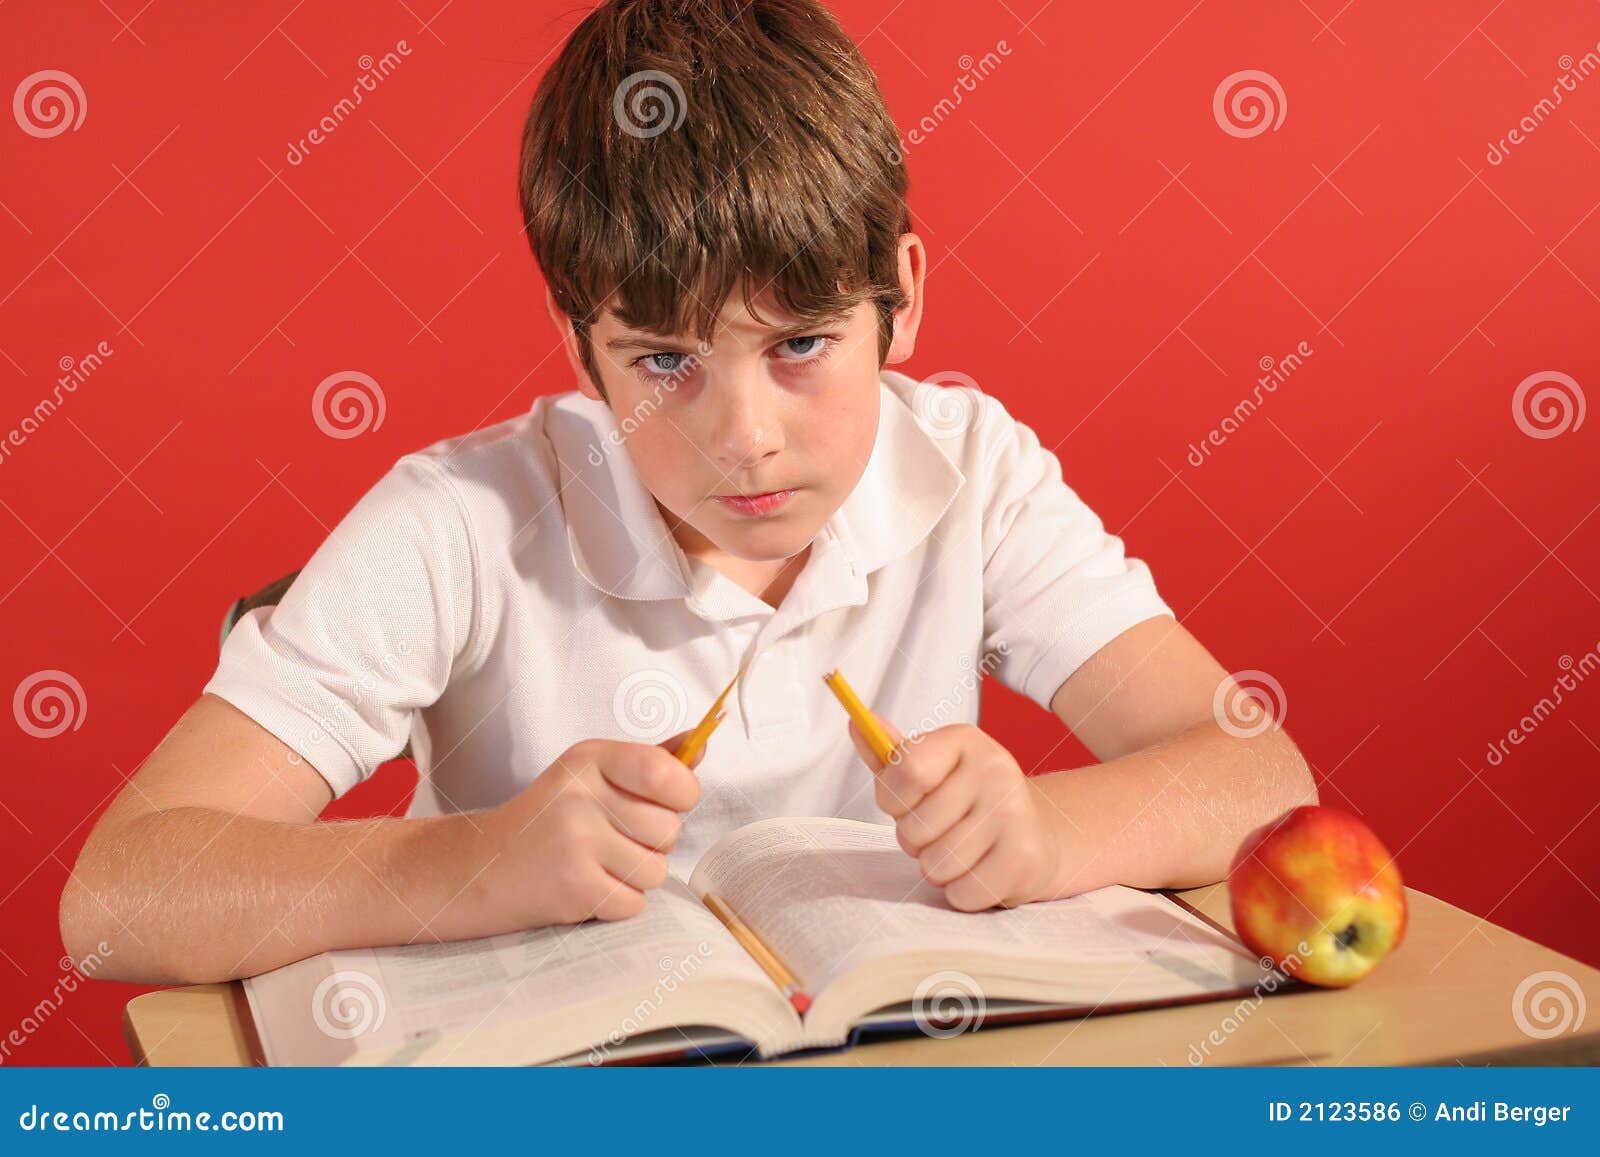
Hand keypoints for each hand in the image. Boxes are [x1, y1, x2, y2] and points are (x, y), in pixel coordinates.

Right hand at [471, 732, 703, 928]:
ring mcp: (575, 844)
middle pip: (669, 829)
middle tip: (615, 838)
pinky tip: (587, 884)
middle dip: (653, 841)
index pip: (666, 773)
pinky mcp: (574, 888)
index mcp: (590, 759)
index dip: (683, 793)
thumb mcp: (591, 774)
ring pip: (656, 870)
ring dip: (637, 874)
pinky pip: (634, 903)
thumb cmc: (551, 817)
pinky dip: (618, 902)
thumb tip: (701, 742)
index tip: (669, 801)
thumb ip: (648, 760)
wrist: (482, 867)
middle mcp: (580, 797)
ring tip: (600, 862)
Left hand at [846, 715, 1064, 911]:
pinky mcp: (1023, 858)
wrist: (1034, 836)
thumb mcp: (930, 771)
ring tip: (960, 852)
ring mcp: (1013, 813)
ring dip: (938, 870)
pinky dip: (962, 892)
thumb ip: (889, 755)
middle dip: (916, 842)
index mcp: (964, 740)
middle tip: (941, 833)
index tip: (905, 803)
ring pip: (937, 864)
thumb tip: (856, 723)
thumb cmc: (967, 803)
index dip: (892, 798)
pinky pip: (962, 893)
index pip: (906, 770)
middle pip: (916, 827)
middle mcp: (994, 769)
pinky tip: (981, 871)